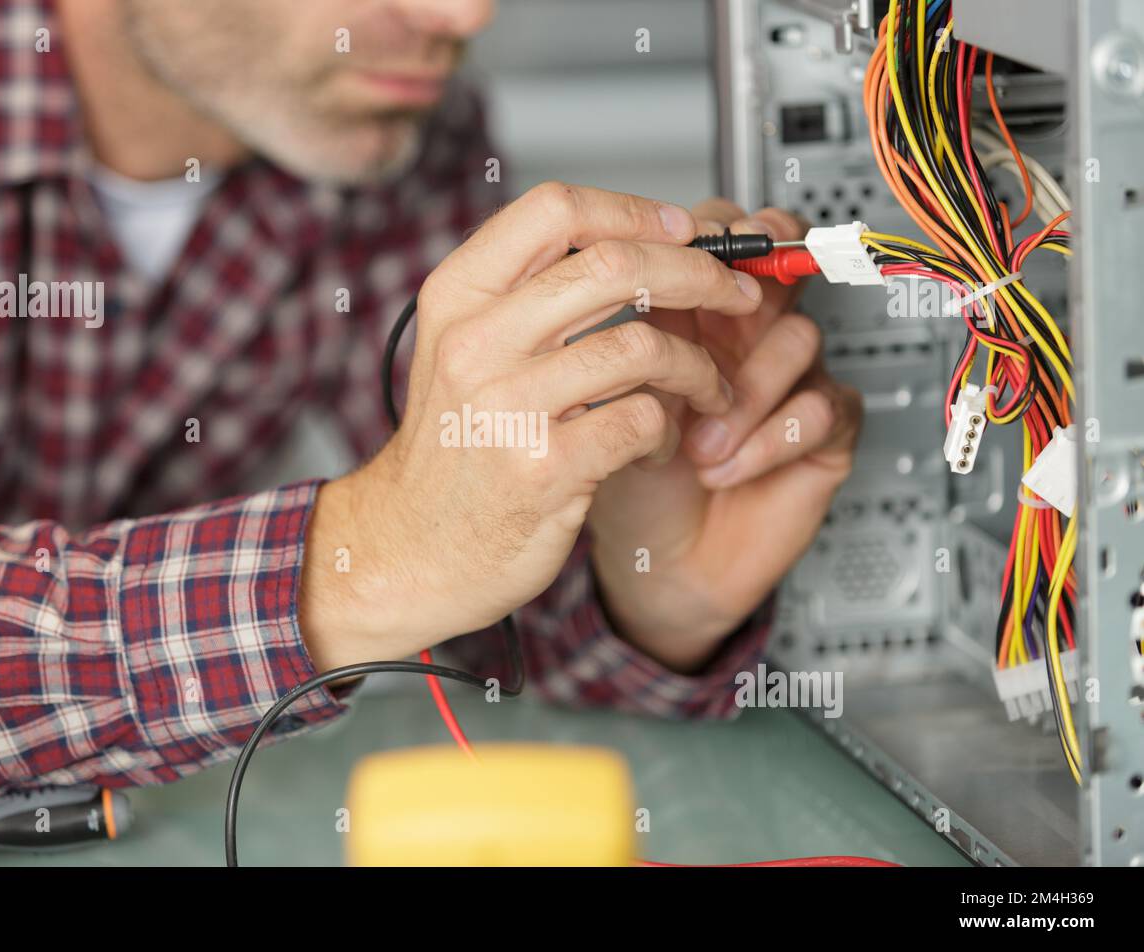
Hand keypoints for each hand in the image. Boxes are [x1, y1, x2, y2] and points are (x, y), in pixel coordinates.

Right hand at [299, 183, 763, 671]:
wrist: (409, 549)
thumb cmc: (451, 451)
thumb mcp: (462, 353)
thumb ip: (529, 298)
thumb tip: (641, 244)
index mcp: (457, 297)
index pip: (556, 210)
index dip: (637, 211)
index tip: (685, 230)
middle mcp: (476, 342)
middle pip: (616, 265)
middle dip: (700, 274)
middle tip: (734, 295)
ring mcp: (508, 406)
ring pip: (645, 347)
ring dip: (699, 368)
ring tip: (707, 388)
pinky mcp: (546, 468)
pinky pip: (644, 420)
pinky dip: (670, 430)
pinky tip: (658, 444)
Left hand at [587, 201, 863, 671]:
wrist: (653, 566)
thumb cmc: (624, 480)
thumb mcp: (608, 398)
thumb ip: (626, 335)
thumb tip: (629, 274)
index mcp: (691, 314)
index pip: (721, 238)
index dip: (713, 236)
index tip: (684, 257)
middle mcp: (746, 337)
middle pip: (782, 266)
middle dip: (761, 276)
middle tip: (733, 306)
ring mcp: (789, 381)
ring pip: (798, 339)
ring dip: (745, 391)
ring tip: (696, 444)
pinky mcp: (824, 432)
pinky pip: (822, 408)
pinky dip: (770, 439)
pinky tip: (725, 468)